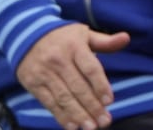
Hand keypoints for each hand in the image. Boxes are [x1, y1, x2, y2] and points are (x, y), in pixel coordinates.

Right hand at [16, 24, 130, 129]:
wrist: (26, 35)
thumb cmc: (63, 37)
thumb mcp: (84, 34)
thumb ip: (105, 41)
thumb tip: (126, 38)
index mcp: (74, 46)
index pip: (90, 68)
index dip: (100, 85)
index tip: (109, 101)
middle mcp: (58, 60)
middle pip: (78, 87)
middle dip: (92, 106)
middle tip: (104, 121)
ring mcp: (44, 73)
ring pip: (64, 98)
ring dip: (78, 115)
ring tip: (91, 126)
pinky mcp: (33, 83)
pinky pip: (49, 102)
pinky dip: (61, 116)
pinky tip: (73, 126)